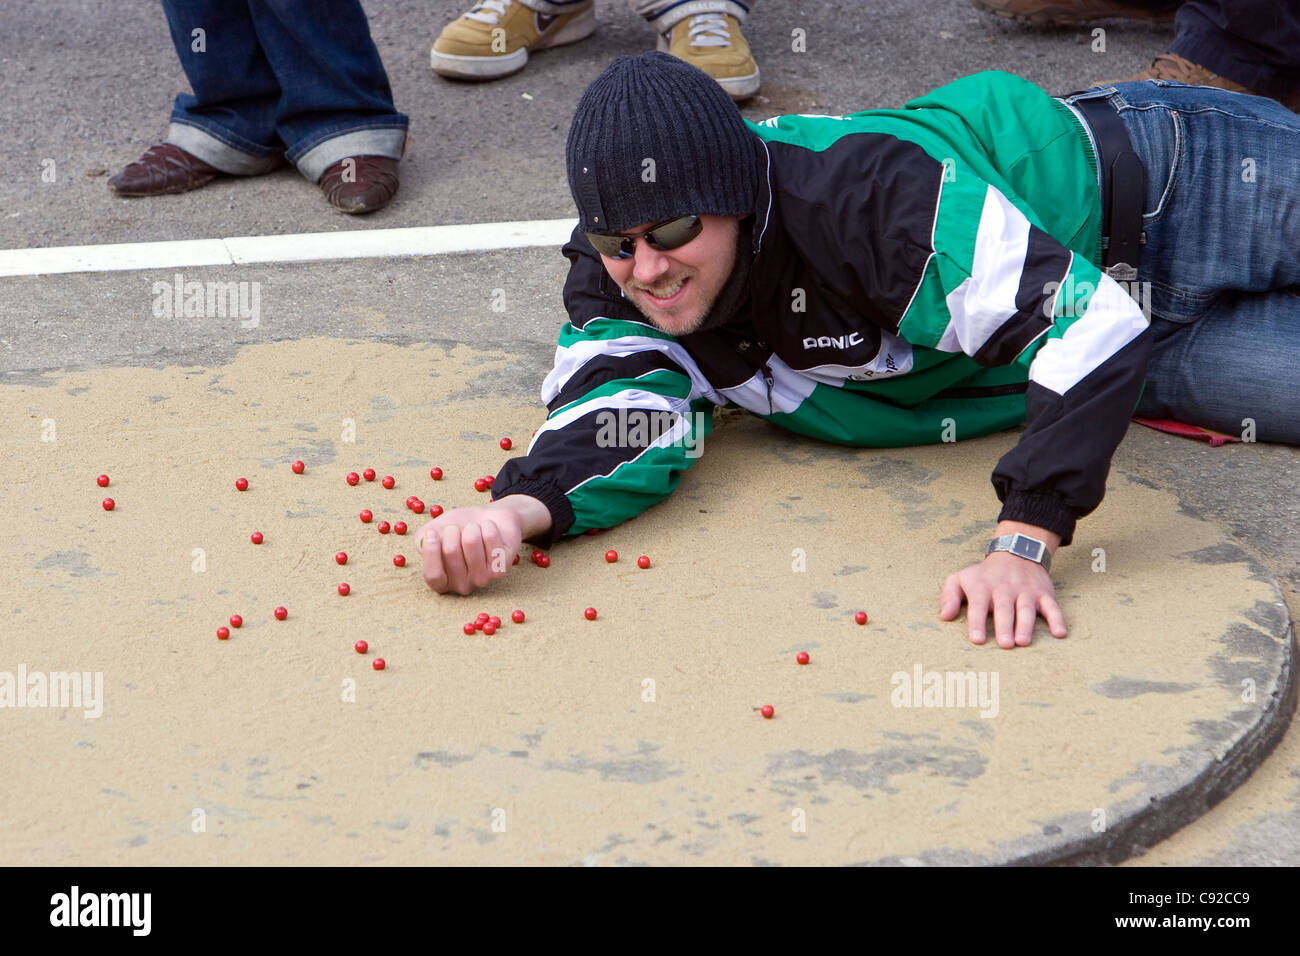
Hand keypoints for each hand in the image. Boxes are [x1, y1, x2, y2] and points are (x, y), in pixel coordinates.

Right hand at [417, 495, 550, 594]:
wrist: (489, 521)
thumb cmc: (459, 528)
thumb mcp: (435, 529)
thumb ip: (422, 538)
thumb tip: (425, 540)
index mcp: (442, 581)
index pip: (433, 575)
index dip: (431, 552)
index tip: (432, 533)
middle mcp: (462, 585)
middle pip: (451, 553)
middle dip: (452, 530)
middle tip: (458, 528)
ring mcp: (482, 579)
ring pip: (471, 542)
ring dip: (472, 527)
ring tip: (474, 529)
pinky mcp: (500, 569)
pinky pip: (490, 539)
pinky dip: (488, 526)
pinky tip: (489, 530)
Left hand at [939, 550, 1067, 647]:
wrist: (1015, 553)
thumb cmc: (983, 575)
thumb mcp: (960, 579)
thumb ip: (949, 596)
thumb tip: (944, 617)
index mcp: (982, 587)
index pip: (978, 605)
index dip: (976, 622)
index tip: (977, 640)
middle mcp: (1004, 588)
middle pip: (1004, 609)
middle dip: (1004, 626)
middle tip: (1005, 645)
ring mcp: (1026, 591)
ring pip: (1026, 608)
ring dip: (1025, 625)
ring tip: (1023, 642)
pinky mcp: (1043, 593)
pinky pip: (1052, 606)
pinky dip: (1057, 619)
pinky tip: (1059, 633)